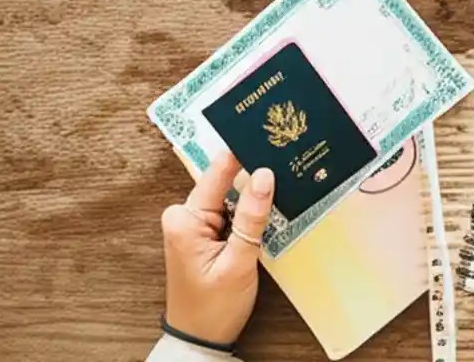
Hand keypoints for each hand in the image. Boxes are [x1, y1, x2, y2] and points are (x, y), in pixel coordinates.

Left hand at [160, 151, 274, 345]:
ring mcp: (195, 225)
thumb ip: (252, 218)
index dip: (244, 153)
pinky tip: (273, 207)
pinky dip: (251, 211)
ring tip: (288, 180)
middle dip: (255, 175)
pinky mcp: (206, 234)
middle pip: (226, 182)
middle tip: (288, 159)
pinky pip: (232, 211)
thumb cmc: (213, 306)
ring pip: (232, 196)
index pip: (217, 173)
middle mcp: (185, 216)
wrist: (200, 339)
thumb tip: (265, 175)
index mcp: (185, 219)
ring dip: (256, 195)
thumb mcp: (238, 262)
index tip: (270, 134)